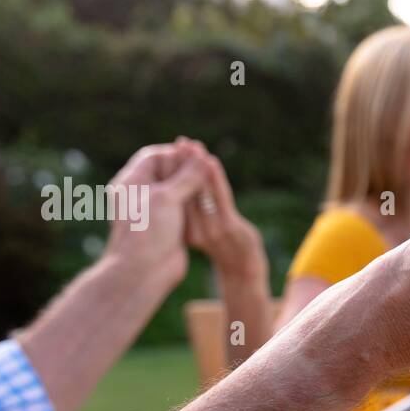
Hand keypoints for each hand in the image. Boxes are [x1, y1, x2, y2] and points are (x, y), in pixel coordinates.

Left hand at [101, 141, 208, 288]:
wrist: (144, 271)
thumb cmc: (147, 232)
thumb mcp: (167, 197)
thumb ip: (187, 176)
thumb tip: (203, 157)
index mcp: (132, 181)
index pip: (155, 156)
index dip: (176, 153)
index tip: (196, 154)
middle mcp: (142, 193)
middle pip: (168, 172)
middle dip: (188, 168)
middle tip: (208, 164)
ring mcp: (155, 210)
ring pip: (178, 190)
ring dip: (194, 185)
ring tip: (212, 180)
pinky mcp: (168, 225)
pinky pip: (184, 207)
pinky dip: (196, 201)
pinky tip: (211, 199)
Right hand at [178, 141, 268, 284]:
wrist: (243, 269)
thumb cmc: (219, 247)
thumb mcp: (196, 231)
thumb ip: (185, 214)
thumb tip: (170, 192)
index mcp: (182, 230)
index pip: (173, 197)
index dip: (170, 173)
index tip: (166, 151)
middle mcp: (193, 230)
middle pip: (185, 190)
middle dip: (181, 164)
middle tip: (180, 141)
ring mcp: (211, 229)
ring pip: (201, 190)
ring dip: (196, 165)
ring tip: (190, 144)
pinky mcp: (229, 226)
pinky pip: (219, 197)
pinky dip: (215, 178)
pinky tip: (209, 160)